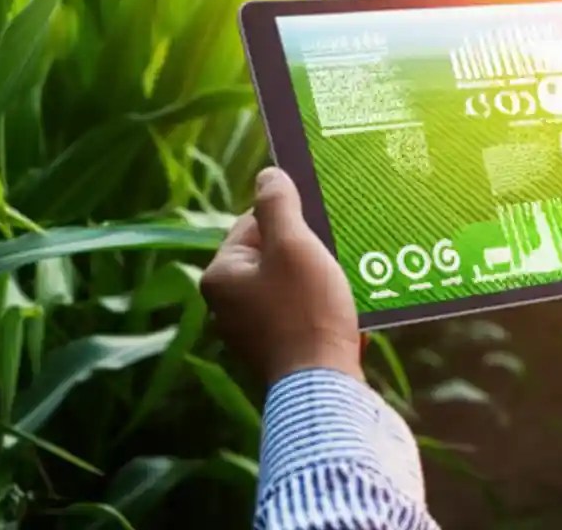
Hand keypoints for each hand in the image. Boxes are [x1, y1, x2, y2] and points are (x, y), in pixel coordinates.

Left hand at [201, 167, 362, 384]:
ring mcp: (248, 333)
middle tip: (333, 259)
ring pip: (287, 287)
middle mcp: (224, 306)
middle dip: (306, 255)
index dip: (290, 223)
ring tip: (341, 287)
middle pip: (270, 257)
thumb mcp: (294, 246)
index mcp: (220, 276)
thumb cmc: (306, 311)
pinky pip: (297, 317)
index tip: (318, 234)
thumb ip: (278, 204)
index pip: (251, 225)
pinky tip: (340, 315)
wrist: (322, 387)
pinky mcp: (273, 354)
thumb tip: (268, 174)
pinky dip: (318, 312)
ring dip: (316, 283)